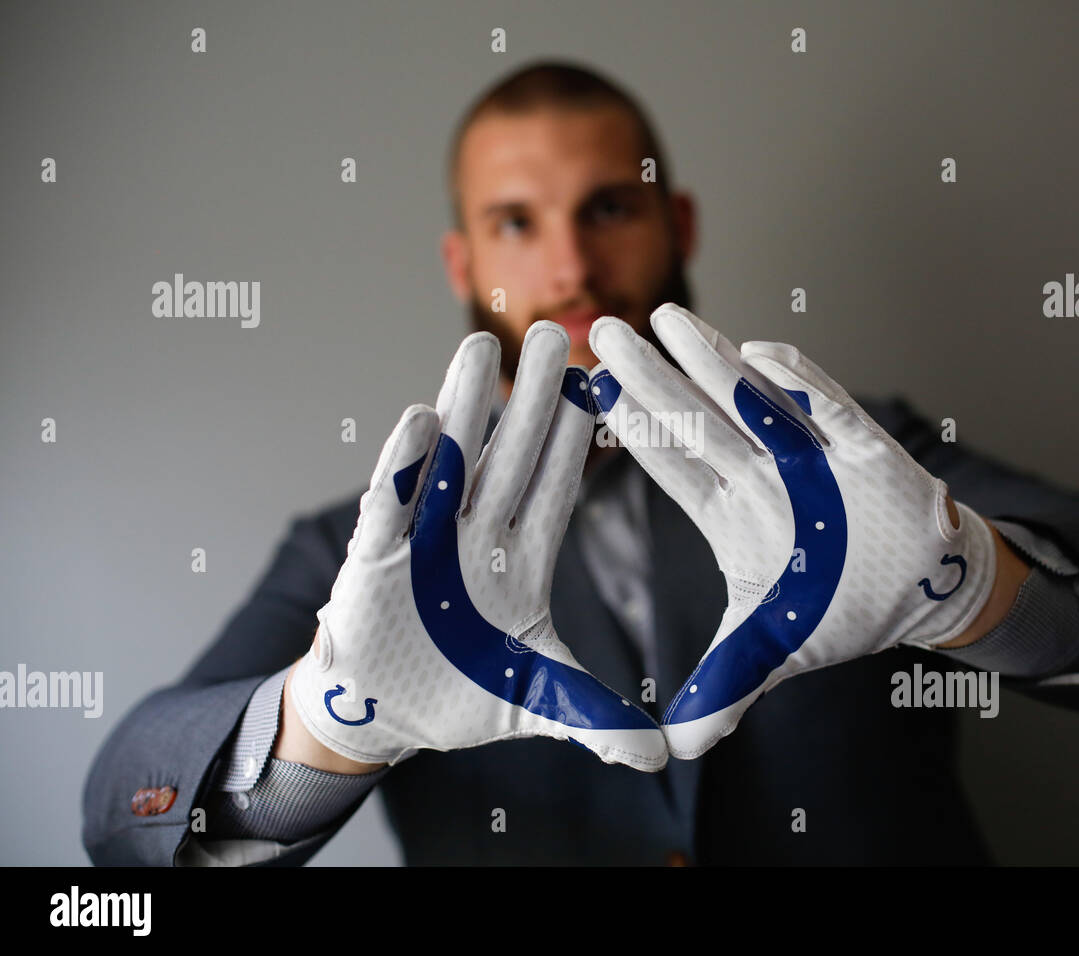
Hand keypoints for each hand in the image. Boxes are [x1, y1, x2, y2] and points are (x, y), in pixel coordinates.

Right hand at [289, 321, 667, 770]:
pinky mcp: (372, 560)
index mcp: (520, 562)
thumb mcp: (535, 703)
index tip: (604, 389)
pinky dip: (402, 469)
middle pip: (508, 458)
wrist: (382, 711)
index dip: (577, 443)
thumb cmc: (462, 693)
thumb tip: (657, 759)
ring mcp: (422, 542)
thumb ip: (592, 718)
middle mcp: (474, 539)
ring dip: (464, 410)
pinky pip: (388, 507)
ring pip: (448, 465)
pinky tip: (419, 421)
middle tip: (555, 336)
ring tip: (480, 348)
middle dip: (530, 401)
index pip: (555, 491)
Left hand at [588, 304, 997, 758]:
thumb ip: (727, 685)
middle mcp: (764, 476)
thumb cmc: (842, 606)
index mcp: (732, 514)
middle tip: (600, 332)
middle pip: (698, 422)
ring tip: (665, 320)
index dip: (633, 433)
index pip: (673, 467)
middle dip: (651, 380)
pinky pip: (829, 410)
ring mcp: (811, 457)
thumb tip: (683, 748)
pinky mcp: (864, 449)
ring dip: (710, 363)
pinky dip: (800, 387)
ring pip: (752, 403)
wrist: (925, 587)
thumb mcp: (775, 647)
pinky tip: (759, 354)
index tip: (591, 394)